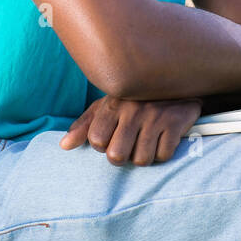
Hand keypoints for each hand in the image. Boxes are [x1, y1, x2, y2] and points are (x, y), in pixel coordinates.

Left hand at [59, 96, 202, 165]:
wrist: (176, 81)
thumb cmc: (135, 100)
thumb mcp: (107, 107)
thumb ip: (84, 126)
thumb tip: (64, 146)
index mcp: (113, 104)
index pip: (96, 141)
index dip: (103, 145)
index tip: (113, 136)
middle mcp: (133, 109)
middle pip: (116, 156)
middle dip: (123, 155)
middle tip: (130, 143)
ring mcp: (155, 116)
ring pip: (141, 159)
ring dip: (144, 156)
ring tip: (146, 140)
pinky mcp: (175, 123)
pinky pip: (162, 156)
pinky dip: (162, 153)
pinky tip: (162, 138)